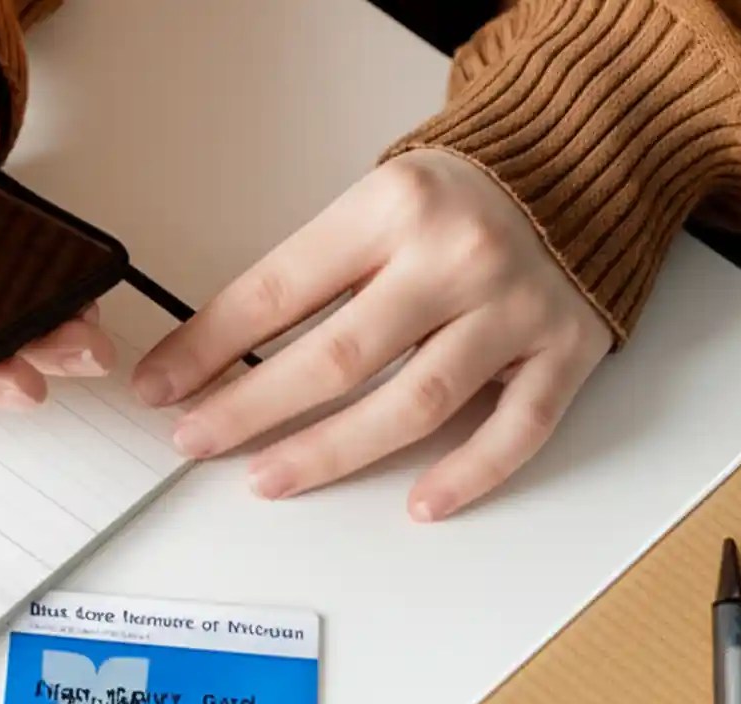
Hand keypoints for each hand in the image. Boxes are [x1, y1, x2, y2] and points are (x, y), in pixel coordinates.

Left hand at [133, 149, 612, 520]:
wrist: (577, 163)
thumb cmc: (462, 192)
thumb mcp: (376, 200)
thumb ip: (317, 270)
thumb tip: (222, 353)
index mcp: (394, 205)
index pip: (280, 290)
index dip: (210, 348)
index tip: (162, 385)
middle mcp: (457, 255)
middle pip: (338, 356)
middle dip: (251, 408)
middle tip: (197, 440)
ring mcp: (515, 307)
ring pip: (415, 403)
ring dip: (333, 452)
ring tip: (269, 477)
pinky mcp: (565, 349)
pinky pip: (515, 430)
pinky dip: (467, 474)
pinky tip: (421, 503)